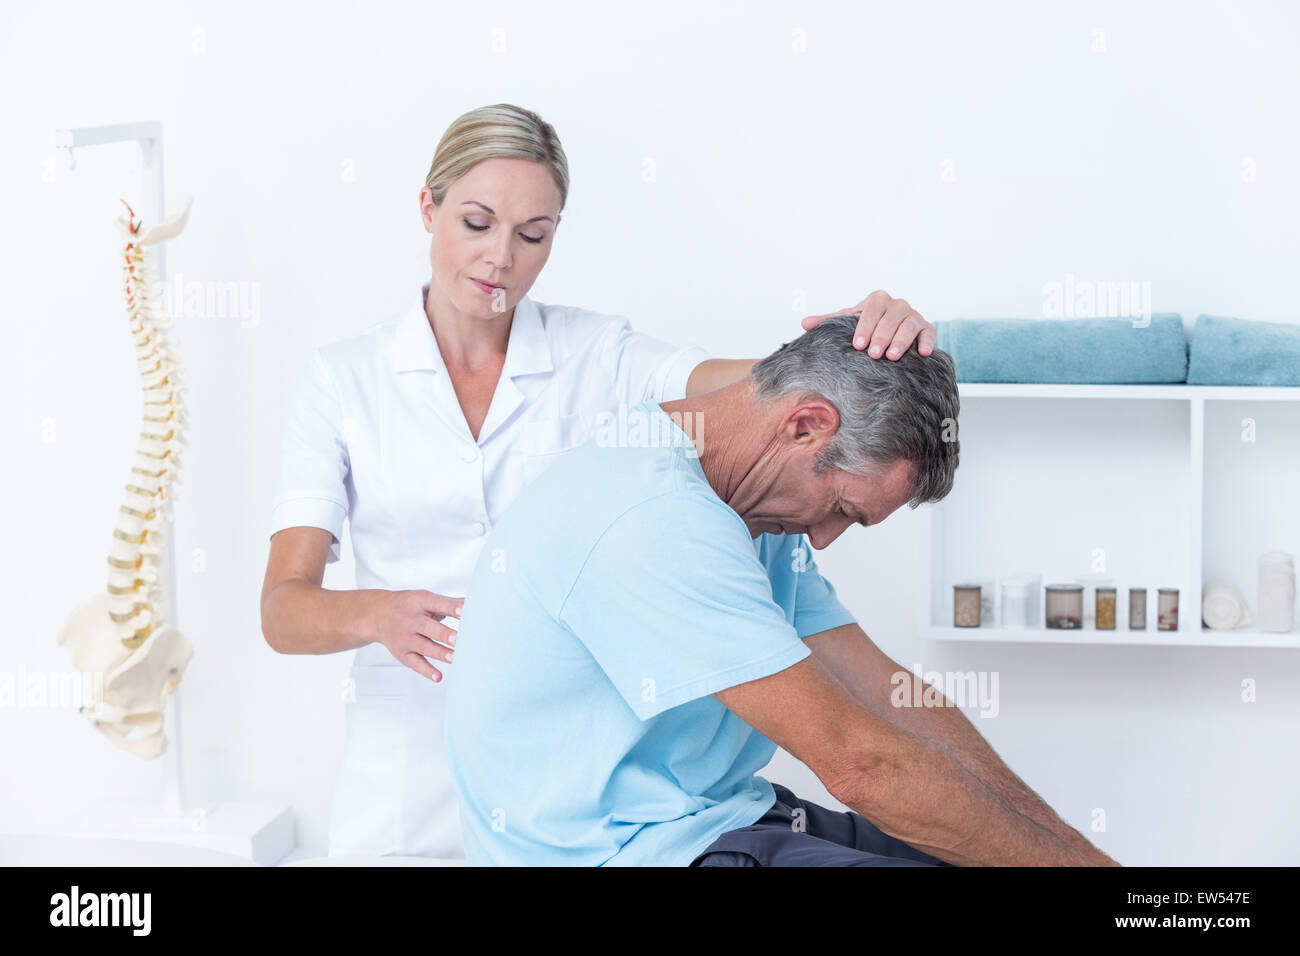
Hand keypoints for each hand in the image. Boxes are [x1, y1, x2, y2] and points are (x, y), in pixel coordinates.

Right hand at [370, 589, 462, 681]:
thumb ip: (449, 602)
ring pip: (423, 647)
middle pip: (428, 628)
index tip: (464, 612)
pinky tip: (438, 677)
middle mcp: (410, 620)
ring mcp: (405, 638)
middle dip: (444, 634)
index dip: (451, 608)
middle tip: (458, 639)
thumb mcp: (426, 599)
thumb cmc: (409, 606)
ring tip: (454, 658)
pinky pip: (415, 663)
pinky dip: (426, 671)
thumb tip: (475, 603)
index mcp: (419, 602)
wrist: (377, 615)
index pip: (437, 603)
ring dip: (439, 653)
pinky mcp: (402, 653)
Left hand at [801, 290, 935, 359]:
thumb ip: (830, 322)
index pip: (872, 309)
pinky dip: (927, 341)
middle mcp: (897, 305)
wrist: (891, 332)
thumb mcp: (848, 323)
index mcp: (877, 300)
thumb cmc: (866, 327)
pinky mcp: (926, 328)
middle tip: (873, 354)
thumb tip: (804, 324)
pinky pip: (929, 332)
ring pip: (909, 324)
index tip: (857, 345)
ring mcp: (913, 315)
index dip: (865, 326)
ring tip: (892, 356)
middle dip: (882, 335)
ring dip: (901, 340)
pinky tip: (923, 353)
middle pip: (891, 316)